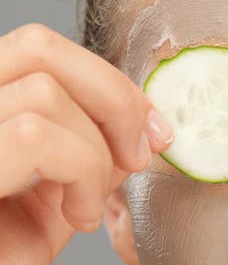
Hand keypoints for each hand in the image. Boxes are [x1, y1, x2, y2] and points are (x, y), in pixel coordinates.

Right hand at [0, 23, 173, 264]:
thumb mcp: (48, 208)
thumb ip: (81, 160)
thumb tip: (136, 128)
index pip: (40, 51)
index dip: (109, 82)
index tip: (154, 133)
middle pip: (40, 46)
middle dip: (114, 100)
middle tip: (139, 158)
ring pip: (46, 92)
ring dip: (95, 157)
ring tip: (85, 211)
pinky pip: (36, 134)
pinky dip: (80, 174)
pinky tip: (74, 218)